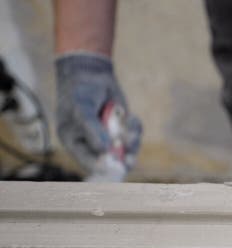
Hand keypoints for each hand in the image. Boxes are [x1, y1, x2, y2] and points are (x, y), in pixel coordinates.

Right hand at [55, 53, 141, 177]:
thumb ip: (92, 130)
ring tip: (129, 124)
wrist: (91, 74)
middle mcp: (92, 144)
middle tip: (130, 158)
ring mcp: (109, 138)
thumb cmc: (80, 92)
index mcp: (75, 143)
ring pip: (126, 150)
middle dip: (122, 158)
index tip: (115, 167)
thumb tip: (104, 151)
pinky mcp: (123, 130)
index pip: (88, 163)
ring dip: (132, 141)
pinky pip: (135, 136)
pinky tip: (131, 117)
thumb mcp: (82, 109)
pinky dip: (135, 128)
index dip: (102, 168)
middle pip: (111, 162)